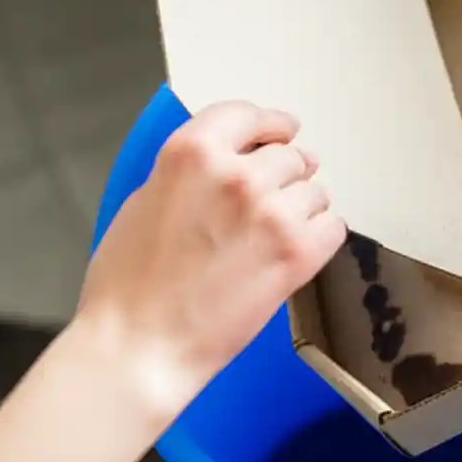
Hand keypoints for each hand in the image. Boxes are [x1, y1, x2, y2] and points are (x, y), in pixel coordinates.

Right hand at [75, 101, 346, 410]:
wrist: (139, 345)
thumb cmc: (128, 284)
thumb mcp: (147, 199)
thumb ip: (193, 171)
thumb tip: (231, 161)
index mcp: (191, 152)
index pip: (247, 116)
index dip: (269, 124)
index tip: (282, 130)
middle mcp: (237, 174)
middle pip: (288, 155)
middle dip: (284, 176)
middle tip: (272, 202)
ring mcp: (271, 212)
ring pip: (315, 191)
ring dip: (302, 208)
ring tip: (274, 237)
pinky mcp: (297, 253)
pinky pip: (332, 226)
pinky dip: (319, 237)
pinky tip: (294, 254)